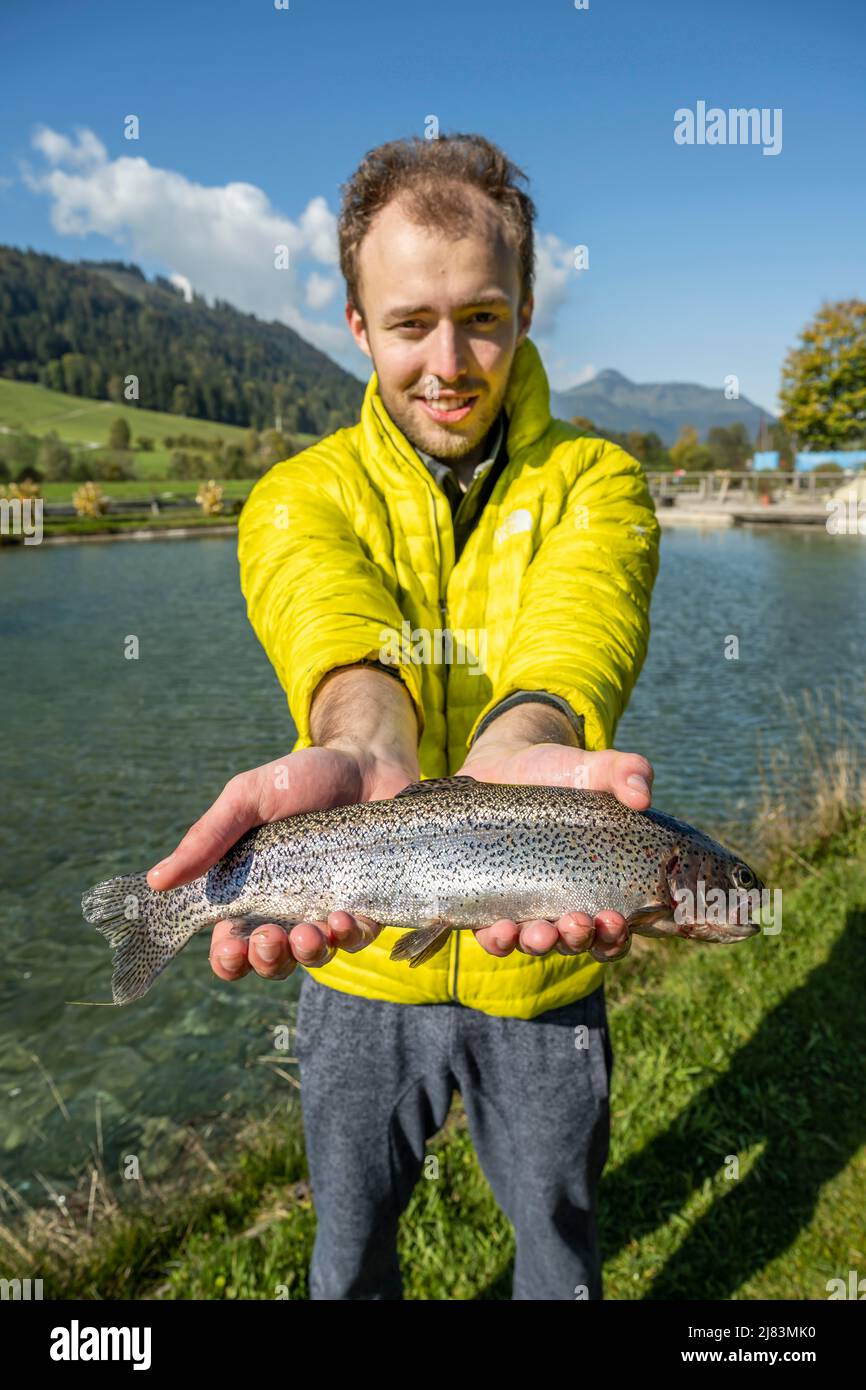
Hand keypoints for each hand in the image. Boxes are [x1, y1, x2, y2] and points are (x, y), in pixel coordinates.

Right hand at [146, 743, 413, 982]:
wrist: (366, 760)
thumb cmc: (301, 778)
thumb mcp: (249, 797)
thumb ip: (208, 838)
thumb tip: (155, 882)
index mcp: (250, 890)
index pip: (231, 945)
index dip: (228, 960)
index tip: (231, 948)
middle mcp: (288, 908)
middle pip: (272, 962)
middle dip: (267, 960)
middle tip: (269, 937)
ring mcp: (329, 909)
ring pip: (315, 957)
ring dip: (307, 953)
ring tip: (307, 932)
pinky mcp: (368, 903)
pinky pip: (359, 938)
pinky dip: (349, 935)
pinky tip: (344, 916)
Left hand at [458, 714, 652, 961]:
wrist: (505, 763)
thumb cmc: (560, 772)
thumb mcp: (596, 769)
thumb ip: (626, 773)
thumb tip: (642, 796)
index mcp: (596, 886)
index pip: (613, 932)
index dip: (616, 938)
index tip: (616, 920)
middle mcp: (561, 905)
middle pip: (575, 943)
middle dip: (578, 940)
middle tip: (578, 922)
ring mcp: (524, 906)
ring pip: (535, 943)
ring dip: (540, 944)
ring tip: (542, 932)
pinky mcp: (487, 899)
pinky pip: (492, 935)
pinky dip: (498, 940)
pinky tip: (502, 930)